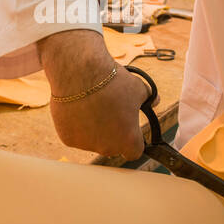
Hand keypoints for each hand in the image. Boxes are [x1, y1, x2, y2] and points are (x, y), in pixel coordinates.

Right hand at [38, 30, 148, 159]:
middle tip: (109, 112)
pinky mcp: (68, 139)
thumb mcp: (138, 88)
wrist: (79, 73)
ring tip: (91, 106)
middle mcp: (108, 148)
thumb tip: (155, 100)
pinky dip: (76, 126)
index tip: (129, 128)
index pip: (135, 151)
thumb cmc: (111, 82)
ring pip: (92, 142)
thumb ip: (149, 99)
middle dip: (112, 134)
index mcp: (129, 140)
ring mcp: (86, 145)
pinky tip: (77, 108)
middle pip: (112, 147)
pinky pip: (75, 136)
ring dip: (93, 130)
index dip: (133, 140)